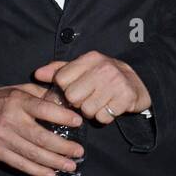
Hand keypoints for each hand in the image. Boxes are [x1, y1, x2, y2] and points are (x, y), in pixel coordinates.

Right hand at [0, 83, 85, 175]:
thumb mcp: (19, 90)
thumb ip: (41, 95)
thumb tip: (65, 102)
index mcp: (18, 102)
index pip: (43, 109)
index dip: (62, 117)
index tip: (78, 122)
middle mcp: (10, 120)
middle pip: (40, 137)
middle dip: (62, 147)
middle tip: (79, 151)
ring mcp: (2, 138)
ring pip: (32, 154)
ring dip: (53, 162)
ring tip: (70, 166)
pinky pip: (19, 164)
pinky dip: (37, 171)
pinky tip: (51, 173)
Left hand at [33, 51, 151, 124]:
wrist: (138, 83)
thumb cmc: (104, 76)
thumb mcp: (83, 68)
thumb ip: (59, 70)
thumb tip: (37, 74)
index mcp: (90, 58)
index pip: (61, 79)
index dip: (64, 89)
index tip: (74, 90)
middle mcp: (103, 68)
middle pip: (72, 96)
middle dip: (78, 103)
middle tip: (88, 99)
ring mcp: (116, 82)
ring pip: (87, 110)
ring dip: (91, 111)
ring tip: (100, 103)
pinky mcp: (126, 98)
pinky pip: (103, 117)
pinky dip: (105, 117)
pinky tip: (110, 108)